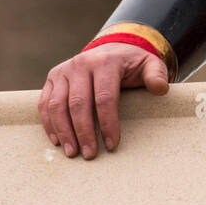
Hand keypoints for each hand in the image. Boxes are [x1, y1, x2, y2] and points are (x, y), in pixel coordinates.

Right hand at [38, 43, 169, 158]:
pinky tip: (57, 141)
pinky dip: (49, 124)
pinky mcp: (52, 77)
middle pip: (78, 104)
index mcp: (106, 62)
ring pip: (57, 105)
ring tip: (72, 153)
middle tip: (89, 155)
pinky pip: (45, 103)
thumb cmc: (132, 64)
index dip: (108, 123)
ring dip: (63, 132)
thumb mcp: (150, 65)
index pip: (105, 98)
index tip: (112, 145)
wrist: (112, 50)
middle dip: (84, 132)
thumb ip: (157, 75)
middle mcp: (81, 64)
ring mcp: (64, 70)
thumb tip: (160, 89)